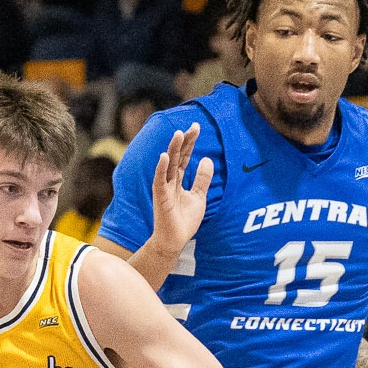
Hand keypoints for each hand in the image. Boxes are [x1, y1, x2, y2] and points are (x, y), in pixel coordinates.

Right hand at [144, 123, 211, 258]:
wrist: (175, 240)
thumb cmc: (184, 220)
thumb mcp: (199, 197)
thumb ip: (202, 179)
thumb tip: (207, 159)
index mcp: (178, 180)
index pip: (185, 157)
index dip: (190, 142)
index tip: (196, 127)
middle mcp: (170, 181)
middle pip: (177, 156)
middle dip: (184, 141)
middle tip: (192, 127)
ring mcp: (164, 188)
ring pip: (168, 165)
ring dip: (173, 149)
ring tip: (178, 134)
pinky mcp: (160, 198)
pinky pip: (159, 181)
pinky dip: (161, 169)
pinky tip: (165, 157)